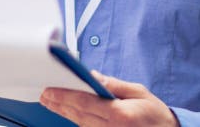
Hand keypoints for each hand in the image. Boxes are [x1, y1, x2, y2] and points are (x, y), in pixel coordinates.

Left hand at [40, 71, 179, 126]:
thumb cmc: (155, 115)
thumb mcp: (139, 92)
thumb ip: (114, 85)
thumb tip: (94, 76)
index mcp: (119, 115)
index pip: (85, 103)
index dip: (64, 96)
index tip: (49, 90)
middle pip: (78, 115)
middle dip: (59, 103)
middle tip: (44, 94)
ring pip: (80, 124)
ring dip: (64, 112)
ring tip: (50, 102)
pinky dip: (77, 120)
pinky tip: (68, 113)